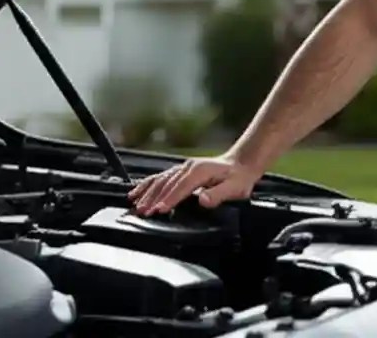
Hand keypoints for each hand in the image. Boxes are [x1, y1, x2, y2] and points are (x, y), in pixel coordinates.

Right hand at [127, 154, 260, 215]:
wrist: (241, 164)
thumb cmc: (238, 178)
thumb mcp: (235, 188)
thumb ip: (218, 194)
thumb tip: (203, 199)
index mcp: (200, 171)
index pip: (181, 187)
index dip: (169, 199)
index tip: (159, 210)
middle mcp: (188, 167)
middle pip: (166, 184)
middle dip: (153, 198)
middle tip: (142, 212)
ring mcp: (183, 168)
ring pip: (160, 180)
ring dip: (147, 193)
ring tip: (135, 205)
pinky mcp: (180, 171)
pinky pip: (160, 177)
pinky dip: (147, 184)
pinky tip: (137, 191)